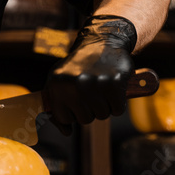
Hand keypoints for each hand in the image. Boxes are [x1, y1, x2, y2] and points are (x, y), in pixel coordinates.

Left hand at [42, 15, 135, 135]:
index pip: (64, 118)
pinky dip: (117, 102)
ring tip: (100, 86)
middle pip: (84, 119)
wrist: (102, 42)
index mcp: (57, 84)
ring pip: (102, 116)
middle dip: (89, 108)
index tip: (75, 99)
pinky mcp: (114, 83)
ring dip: (103, 105)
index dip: (72, 111)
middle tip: (90, 90)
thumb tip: (66, 132)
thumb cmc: (78, 66)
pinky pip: (117, 110)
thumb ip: (57, 107)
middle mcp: (74, 84)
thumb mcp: (59, 81)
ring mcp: (95, 83)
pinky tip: (112, 86)